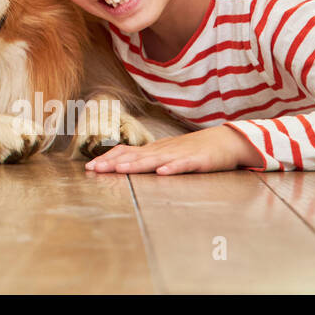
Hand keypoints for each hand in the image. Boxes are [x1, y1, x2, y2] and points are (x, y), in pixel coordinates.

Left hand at [84, 124, 265, 175]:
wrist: (225, 141)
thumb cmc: (193, 150)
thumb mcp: (166, 154)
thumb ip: (147, 159)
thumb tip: (122, 163)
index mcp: (154, 150)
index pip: (126, 152)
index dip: (108, 158)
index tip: (89, 167)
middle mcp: (162, 150)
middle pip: (135, 156)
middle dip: (113, 162)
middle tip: (94, 169)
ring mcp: (179, 154)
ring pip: (155, 160)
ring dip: (137, 165)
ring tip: (120, 169)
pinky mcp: (198, 161)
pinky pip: (184, 165)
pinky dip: (172, 168)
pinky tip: (162, 173)